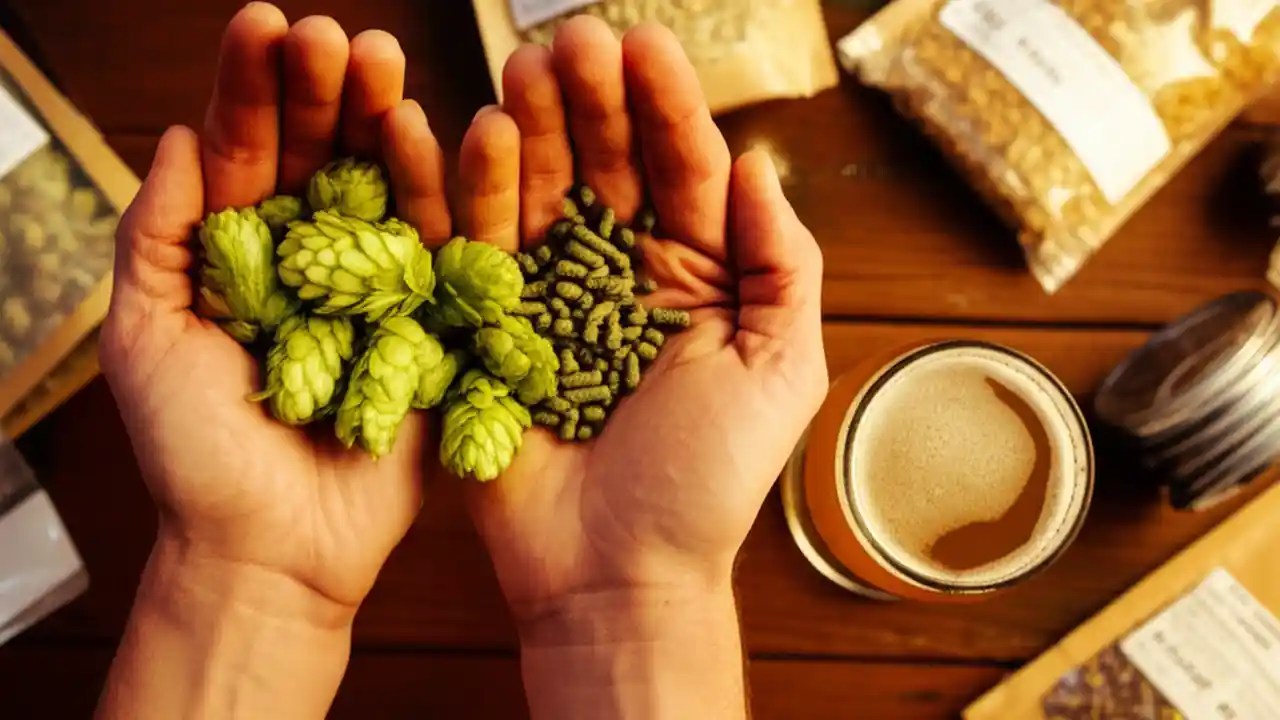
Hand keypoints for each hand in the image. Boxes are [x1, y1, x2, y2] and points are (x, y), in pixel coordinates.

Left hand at [101, 3, 450, 620]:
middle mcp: (311, 259)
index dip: (252, 88)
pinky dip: (443, 193)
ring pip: (382, 188)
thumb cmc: (196, 458)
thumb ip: (157, 237)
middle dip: (323, 90)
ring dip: (381, 121)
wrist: (273, 551)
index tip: (264, 25)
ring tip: (382, 62)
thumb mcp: (145, 337)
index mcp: (238, 254)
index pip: (244, 152)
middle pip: (319, 155)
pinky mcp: (432, 326)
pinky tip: (441, 134)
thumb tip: (176, 134)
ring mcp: (375, 289)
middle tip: (334, 35)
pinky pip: (440, 251)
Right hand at [461, 18, 825, 636]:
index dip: (666, 106)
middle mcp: (621, 275)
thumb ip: (783, 265)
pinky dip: (469, 190)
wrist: (616, 575)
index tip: (644, 43)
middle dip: (593, 99)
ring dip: (533, 125)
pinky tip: (471, 132)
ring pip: (539, 191)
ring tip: (524, 67)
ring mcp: (548, 298)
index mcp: (699, 277)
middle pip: (608, 165)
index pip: (684, 170)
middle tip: (572, 38)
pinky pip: (475, 246)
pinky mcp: (486, 327)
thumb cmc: (706, 486)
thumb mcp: (779, 372)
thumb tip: (759, 161)